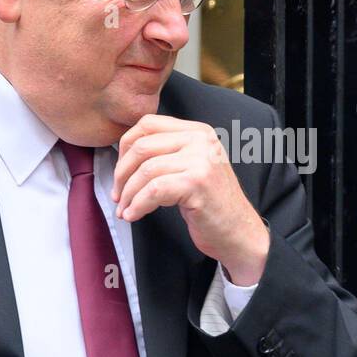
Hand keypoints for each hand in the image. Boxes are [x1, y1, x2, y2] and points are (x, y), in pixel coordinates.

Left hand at [112, 114, 269, 285]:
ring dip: (128, 194)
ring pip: (145, 171)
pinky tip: (134, 215)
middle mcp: (201, 140)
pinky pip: (153, 190)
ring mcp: (201, 160)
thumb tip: (123, 154)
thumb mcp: (191, 167)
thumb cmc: (211, 204)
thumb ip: (167, 153)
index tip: (120, 170)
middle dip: (121, 174)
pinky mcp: (197, 183)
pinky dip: (137, 205)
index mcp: (197, 131)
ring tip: (125, 209)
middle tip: (117, 194)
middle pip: (142, 146)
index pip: (148, 124)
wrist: (238, 232)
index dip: (125, 146)